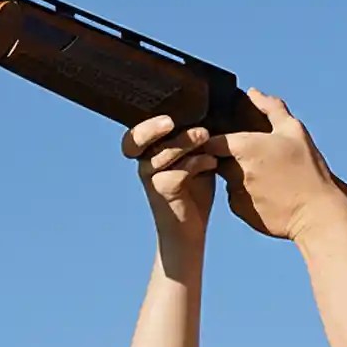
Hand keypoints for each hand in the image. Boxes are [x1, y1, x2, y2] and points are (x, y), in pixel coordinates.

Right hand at [121, 115, 216, 239]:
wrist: (189, 232)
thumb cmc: (194, 193)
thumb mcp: (195, 161)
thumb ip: (195, 141)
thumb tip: (211, 113)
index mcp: (149, 154)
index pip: (134, 135)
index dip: (145, 125)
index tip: (167, 118)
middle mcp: (145, 165)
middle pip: (137, 139)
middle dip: (153, 128)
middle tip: (172, 122)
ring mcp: (151, 179)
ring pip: (162, 153)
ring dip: (184, 142)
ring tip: (204, 136)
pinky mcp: (162, 193)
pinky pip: (177, 172)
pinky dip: (196, 163)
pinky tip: (212, 164)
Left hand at [204, 89, 346, 240]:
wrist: (317, 214)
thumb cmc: (308, 169)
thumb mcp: (294, 131)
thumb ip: (270, 108)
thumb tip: (253, 93)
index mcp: (242, 147)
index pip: (212, 140)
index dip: (217, 139)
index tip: (228, 139)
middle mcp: (233, 170)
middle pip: (218, 159)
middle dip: (229, 157)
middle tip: (256, 158)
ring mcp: (235, 193)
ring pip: (228, 178)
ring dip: (239, 176)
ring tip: (267, 176)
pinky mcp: (241, 211)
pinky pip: (236, 197)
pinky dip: (246, 194)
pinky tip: (269, 193)